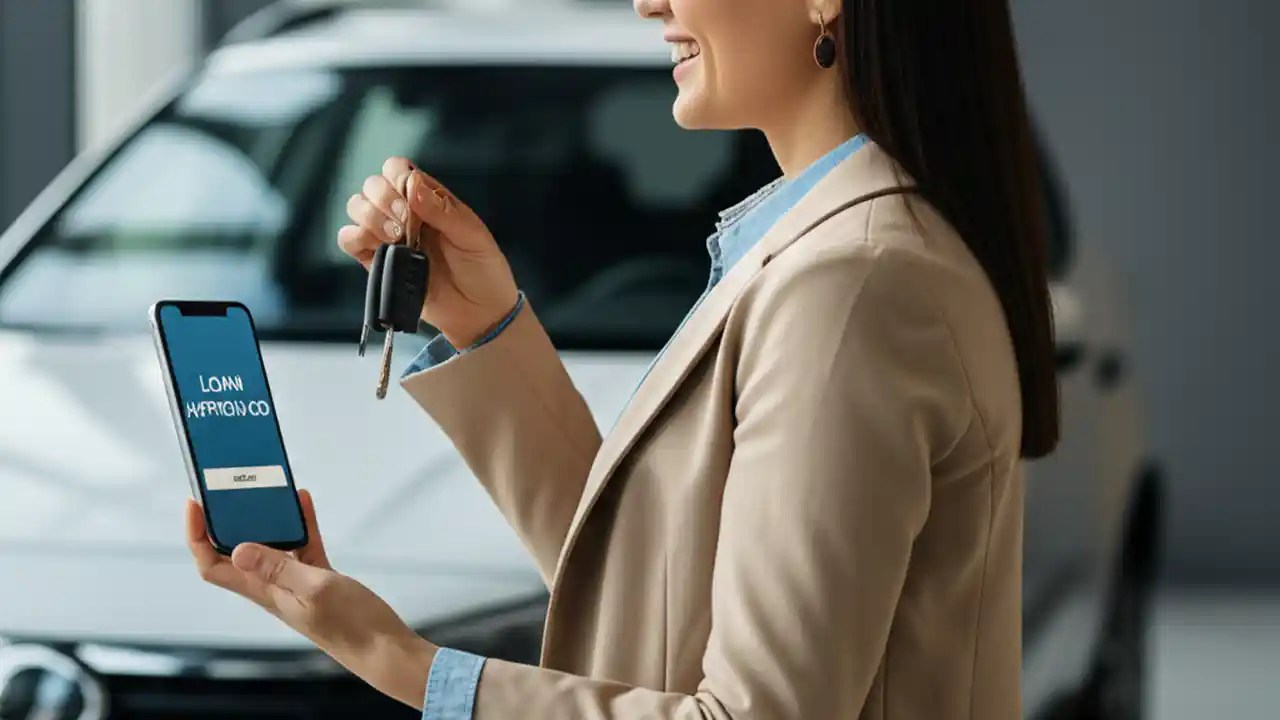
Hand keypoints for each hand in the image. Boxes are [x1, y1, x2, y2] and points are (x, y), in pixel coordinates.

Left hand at [185, 490, 434, 708]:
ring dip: (265, 519)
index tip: (197, 506)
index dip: (198, 536)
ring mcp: (295, 583)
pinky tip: (303, 502)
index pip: (214, 565)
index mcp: (265, 593)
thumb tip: (240, 550)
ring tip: (266, 490)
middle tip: (228, 491)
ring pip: (270, 545)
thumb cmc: (353, 626)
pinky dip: (301, 524)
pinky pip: (302, 546)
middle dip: (227, 522)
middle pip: (235, 552)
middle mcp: (273, 588)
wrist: (384, 648)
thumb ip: (280, 568)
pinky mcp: (318, 580)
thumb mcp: (316, 589)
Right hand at [337, 157, 520, 347]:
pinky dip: (355, 238)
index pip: (398, 170)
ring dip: (369, 217)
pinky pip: (350, 241)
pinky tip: (380, 248)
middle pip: (372, 186)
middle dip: (383, 199)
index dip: (397, 176)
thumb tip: (412, 181)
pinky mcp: (377, 263)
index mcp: (428, 199)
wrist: (480, 313)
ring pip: (356, 208)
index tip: (411, 198)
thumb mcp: (471, 235)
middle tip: (405, 222)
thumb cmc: (483, 270)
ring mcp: (389, 238)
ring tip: (396, 238)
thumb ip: (441, 209)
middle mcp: (404, 214)